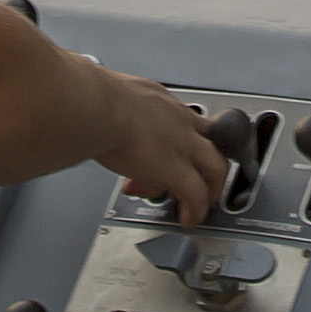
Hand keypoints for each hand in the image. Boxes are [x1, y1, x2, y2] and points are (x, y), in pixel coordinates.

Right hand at [96, 69, 230, 222]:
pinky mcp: (175, 171)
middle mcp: (179, 122)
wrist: (97, 106)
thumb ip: (116, 102)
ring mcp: (182, 146)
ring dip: (209, 189)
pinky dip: (195, 210)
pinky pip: (196, 195)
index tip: (184, 148)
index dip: (190, 139)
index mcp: (163, 102)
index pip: (189, 120)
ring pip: (215, 169)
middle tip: (206, 181)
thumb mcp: (115, 92)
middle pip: (213, 143)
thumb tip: (99, 101)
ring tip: (198, 205)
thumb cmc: (95, 98)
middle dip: (212, 166)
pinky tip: (188, 218)